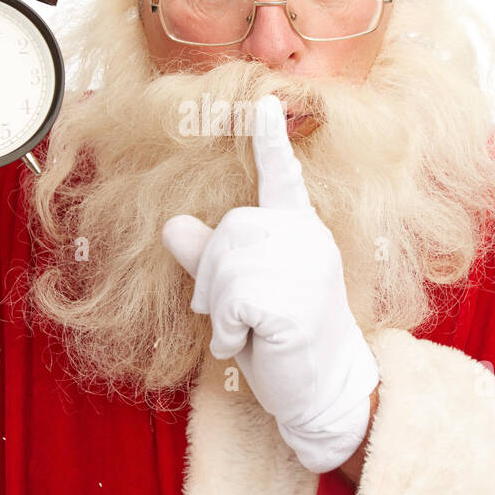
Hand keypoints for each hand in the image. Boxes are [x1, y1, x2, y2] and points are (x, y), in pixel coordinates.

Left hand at [162, 95, 379, 473]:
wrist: (323, 390)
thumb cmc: (282, 338)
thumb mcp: (241, 293)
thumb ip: (210, 258)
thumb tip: (171, 225)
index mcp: (298, 229)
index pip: (283, 180)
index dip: (270, 143)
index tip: (263, 104)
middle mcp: (307, 239)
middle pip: (229, 230)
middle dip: (214, 277)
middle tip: (234, 317)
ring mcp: (306, 268)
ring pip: (226, 267)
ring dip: (221, 310)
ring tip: (247, 332)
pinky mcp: (295, 302)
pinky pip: (232, 303)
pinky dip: (228, 332)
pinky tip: (250, 344)